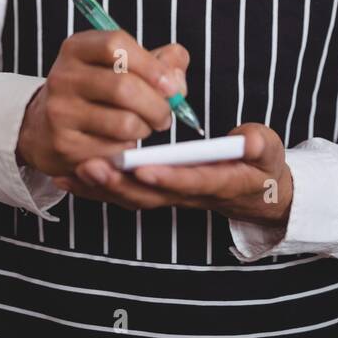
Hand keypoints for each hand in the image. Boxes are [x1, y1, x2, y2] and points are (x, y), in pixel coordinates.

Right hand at [15, 32, 188, 176]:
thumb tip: (177, 79)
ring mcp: (61, 111)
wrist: (44, 127)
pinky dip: (128, 148)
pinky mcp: (64, 144)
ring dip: (145, 129)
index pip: (115, 45)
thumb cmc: (95, 92)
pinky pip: (114, 150)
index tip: (170, 85)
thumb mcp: (120, 66)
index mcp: (77, 48)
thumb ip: (160, 62)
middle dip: (157, 105)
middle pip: (124, 87)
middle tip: (165, 115)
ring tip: (143, 127)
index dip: (150, 64)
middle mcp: (64, 76)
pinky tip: (121, 143)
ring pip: (124, 123)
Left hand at [52, 122, 292, 227]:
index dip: (169, 177)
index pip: (193, 182)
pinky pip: (124, 195)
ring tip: (75, 170)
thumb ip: (259, 144)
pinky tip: (68, 177)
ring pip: (134, 197)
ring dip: (104, 187)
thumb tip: (248, 140)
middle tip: (92, 166)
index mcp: (223, 182)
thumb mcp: (269, 150)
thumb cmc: (261, 163)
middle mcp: (192, 195)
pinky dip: (95, 190)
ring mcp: (172, 197)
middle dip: (122, 182)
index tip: (145, 166)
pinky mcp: (157, 194)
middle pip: (153, 195)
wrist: (257, 192)